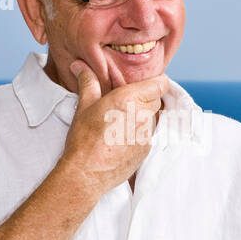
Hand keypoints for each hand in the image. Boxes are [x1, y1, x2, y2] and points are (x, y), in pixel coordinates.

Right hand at [58, 60, 168, 197]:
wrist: (86, 173)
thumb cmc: (84, 139)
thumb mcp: (84, 106)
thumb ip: (88, 82)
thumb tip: (80, 66)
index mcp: (129, 99)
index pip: (160, 84)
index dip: (155, 82)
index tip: (145, 84)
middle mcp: (142, 115)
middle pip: (156, 100)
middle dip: (145, 99)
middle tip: (126, 103)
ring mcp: (146, 134)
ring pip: (152, 118)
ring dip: (142, 117)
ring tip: (121, 123)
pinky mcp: (146, 150)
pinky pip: (148, 135)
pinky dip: (139, 134)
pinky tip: (121, 138)